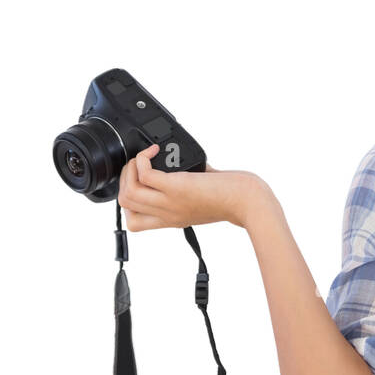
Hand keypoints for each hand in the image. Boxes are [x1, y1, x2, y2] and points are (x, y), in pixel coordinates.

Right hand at [116, 144, 259, 230]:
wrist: (250, 203)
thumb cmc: (235, 200)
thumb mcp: (203, 201)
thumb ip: (191, 187)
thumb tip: (189, 165)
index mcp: (172, 219)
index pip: (134, 224)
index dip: (128, 204)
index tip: (138, 184)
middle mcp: (167, 214)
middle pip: (125, 204)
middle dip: (124, 179)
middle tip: (139, 165)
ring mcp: (170, 202)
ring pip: (128, 192)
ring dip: (130, 169)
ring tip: (144, 158)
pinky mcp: (177, 187)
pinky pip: (144, 174)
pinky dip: (143, 158)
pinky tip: (155, 151)